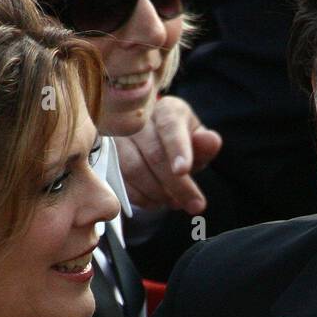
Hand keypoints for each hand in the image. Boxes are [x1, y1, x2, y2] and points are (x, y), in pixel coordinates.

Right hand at [114, 95, 221, 213]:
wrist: (151, 142)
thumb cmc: (179, 143)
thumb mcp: (197, 141)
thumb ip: (205, 144)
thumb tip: (211, 141)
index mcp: (166, 110)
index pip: (170, 127)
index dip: (177, 149)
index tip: (183, 170)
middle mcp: (137, 120)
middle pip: (154, 154)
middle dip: (177, 185)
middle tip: (195, 206)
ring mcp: (117, 138)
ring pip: (134, 169)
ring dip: (158, 193)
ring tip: (175, 202)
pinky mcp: (106, 157)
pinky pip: (121, 182)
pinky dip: (142, 198)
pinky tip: (156, 201)